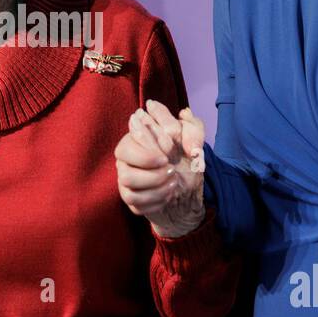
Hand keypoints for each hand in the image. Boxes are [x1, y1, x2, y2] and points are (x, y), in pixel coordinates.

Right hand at [115, 99, 206, 237]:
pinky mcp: (130, 198)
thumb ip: (192, 127)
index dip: (147, 149)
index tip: (166, 156)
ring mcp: (125, 178)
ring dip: (155, 186)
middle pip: (122, 163)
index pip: (130, 139)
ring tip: (174, 183)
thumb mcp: (195, 140)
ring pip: (127, 184)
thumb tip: (183, 114)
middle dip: (150, 170)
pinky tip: (168, 195)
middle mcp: (126, 158)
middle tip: (171, 170)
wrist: (189, 187)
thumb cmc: (185, 158)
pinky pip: (134, 202)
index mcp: (137, 137)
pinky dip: (155, 201)